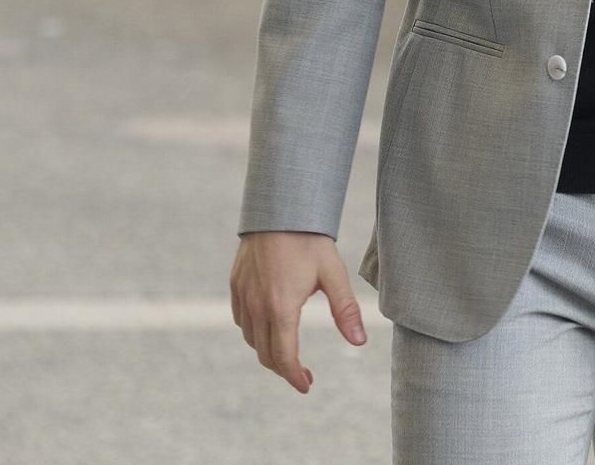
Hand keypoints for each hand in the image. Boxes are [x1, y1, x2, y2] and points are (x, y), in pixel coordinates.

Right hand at [230, 230, 366, 393]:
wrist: (279, 210)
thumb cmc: (310, 240)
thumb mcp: (334, 274)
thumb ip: (346, 310)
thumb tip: (358, 342)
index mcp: (281, 307)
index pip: (284, 357)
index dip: (295, 376)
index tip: (307, 385)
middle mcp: (257, 306)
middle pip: (265, 354)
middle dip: (283, 369)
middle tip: (302, 374)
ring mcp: (243, 296)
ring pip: (251, 339)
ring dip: (268, 351)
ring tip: (288, 353)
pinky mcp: (236, 285)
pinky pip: (241, 320)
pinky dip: (254, 332)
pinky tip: (270, 327)